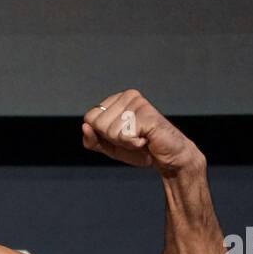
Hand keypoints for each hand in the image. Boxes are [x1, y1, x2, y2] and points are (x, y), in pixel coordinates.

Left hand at [81, 90, 202, 174]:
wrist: (168, 158)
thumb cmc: (140, 149)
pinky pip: (124, 136)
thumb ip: (92, 139)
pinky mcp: (147, 114)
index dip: (102, 135)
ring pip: (110, 131)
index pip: (89, 118)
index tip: (121, 136)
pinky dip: (134, 145)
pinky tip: (146, 139)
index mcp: (117, 99)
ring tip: (140, 138)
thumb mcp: (109, 146)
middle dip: (113, 139)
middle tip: (132, 138)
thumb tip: (85, 126)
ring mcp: (138, 103)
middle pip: (97, 124)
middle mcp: (128, 95)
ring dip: (125, 143)